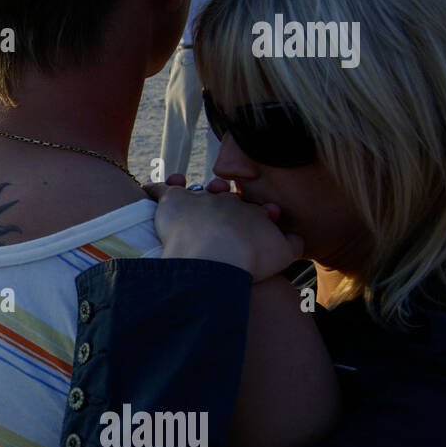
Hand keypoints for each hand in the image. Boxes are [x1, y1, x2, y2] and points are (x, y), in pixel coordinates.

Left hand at [144, 180, 303, 280]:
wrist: (217, 255)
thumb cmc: (250, 257)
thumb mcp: (283, 254)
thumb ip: (292, 243)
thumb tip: (295, 238)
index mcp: (250, 212)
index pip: (251, 209)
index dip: (253, 214)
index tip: (258, 218)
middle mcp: (225, 202)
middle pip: (223, 198)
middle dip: (223, 201)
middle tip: (222, 207)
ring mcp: (198, 200)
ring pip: (194, 192)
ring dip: (194, 192)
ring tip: (191, 192)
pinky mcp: (172, 201)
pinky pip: (161, 189)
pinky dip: (156, 188)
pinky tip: (150, 190)